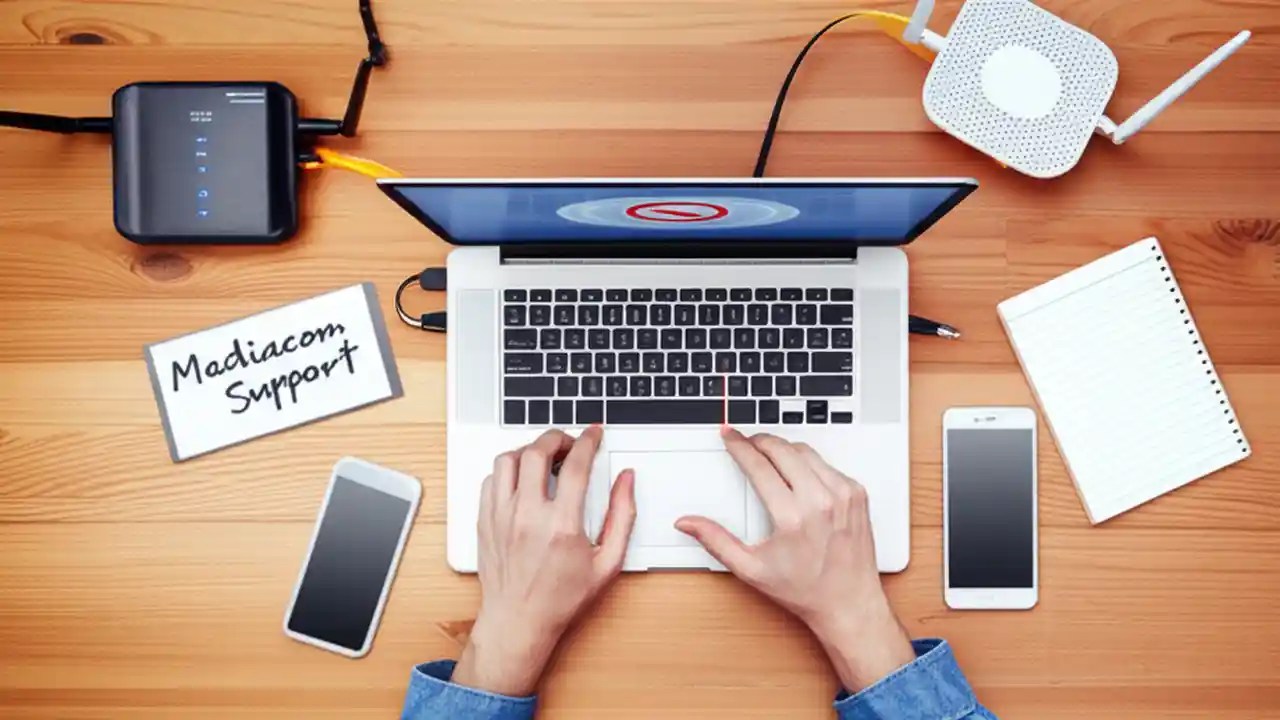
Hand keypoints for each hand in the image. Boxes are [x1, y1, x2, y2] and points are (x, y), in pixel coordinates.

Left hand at [452, 426, 635, 696]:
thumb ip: (622, 516)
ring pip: (508, 459)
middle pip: (537, 451)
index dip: (588, 441)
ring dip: (529, 449)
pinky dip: (508, 470)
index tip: (593, 434)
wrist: (519, 621)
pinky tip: (522, 478)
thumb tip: (626, 481)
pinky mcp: (485, 521)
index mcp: (561, 525)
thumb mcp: (608, 562)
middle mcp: (527, 516)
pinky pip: (491, 479)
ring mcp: (501, 517)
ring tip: (544, 457)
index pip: (575, 464)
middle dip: (556, 438)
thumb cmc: (561, 598)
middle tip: (569, 443)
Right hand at [675, 428, 914, 691]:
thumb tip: (688, 523)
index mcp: (793, 517)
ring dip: (784, 449)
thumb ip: (716, 541)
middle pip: (782, 449)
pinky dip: (809, 463)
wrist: (849, 603)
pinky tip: (798, 475)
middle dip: (759, 441)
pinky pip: (827, 464)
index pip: (759, 465)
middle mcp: (822, 501)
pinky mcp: (857, 494)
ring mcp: (843, 495)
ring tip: (769, 456)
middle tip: (746, 442)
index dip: (739, 445)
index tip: (730, 436)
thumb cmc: (805, 590)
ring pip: (806, 451)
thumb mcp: (752, 569)